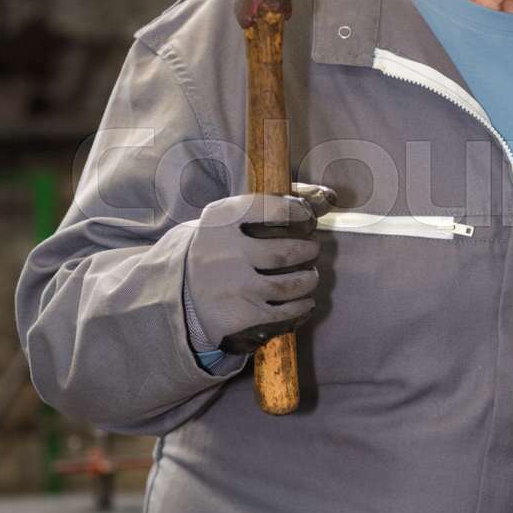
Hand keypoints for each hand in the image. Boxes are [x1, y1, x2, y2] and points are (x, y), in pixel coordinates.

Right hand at [183, 189, 331, 354]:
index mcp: (221, 219)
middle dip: (309, 250)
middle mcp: (225, 252)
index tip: (306, 218)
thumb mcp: (232, 219)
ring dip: (310, 280)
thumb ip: (278, 203)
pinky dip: (303, 305)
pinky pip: (286, 311)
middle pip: (288, 251)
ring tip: (308, 276)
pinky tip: (304, 300)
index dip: (300, 212)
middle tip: (310, 250)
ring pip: (292, 285)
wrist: (182, 292)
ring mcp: (234, 286)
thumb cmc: (220, 247)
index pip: (275, 208)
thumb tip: (330, 197)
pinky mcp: (240, 315)